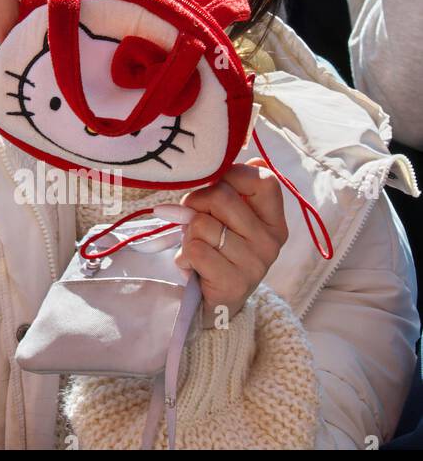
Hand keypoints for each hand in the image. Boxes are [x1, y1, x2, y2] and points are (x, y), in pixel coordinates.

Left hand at [173, 161, 287, 321]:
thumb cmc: (219, 251)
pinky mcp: (234, 283)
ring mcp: (256, 264)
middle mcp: (271, 241)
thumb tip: (256, 157)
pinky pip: (195, 249)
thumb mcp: (230, 219)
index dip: (231, 175)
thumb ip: (235, 191)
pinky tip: (195, 265)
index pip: (262, 180)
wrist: (217, 303)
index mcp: (274, 220)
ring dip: (189, 233)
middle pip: (221, 196)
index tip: (215, 186)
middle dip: (196, 203)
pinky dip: (186, 254)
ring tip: (197, 247)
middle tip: (194, 220)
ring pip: (203, 223)